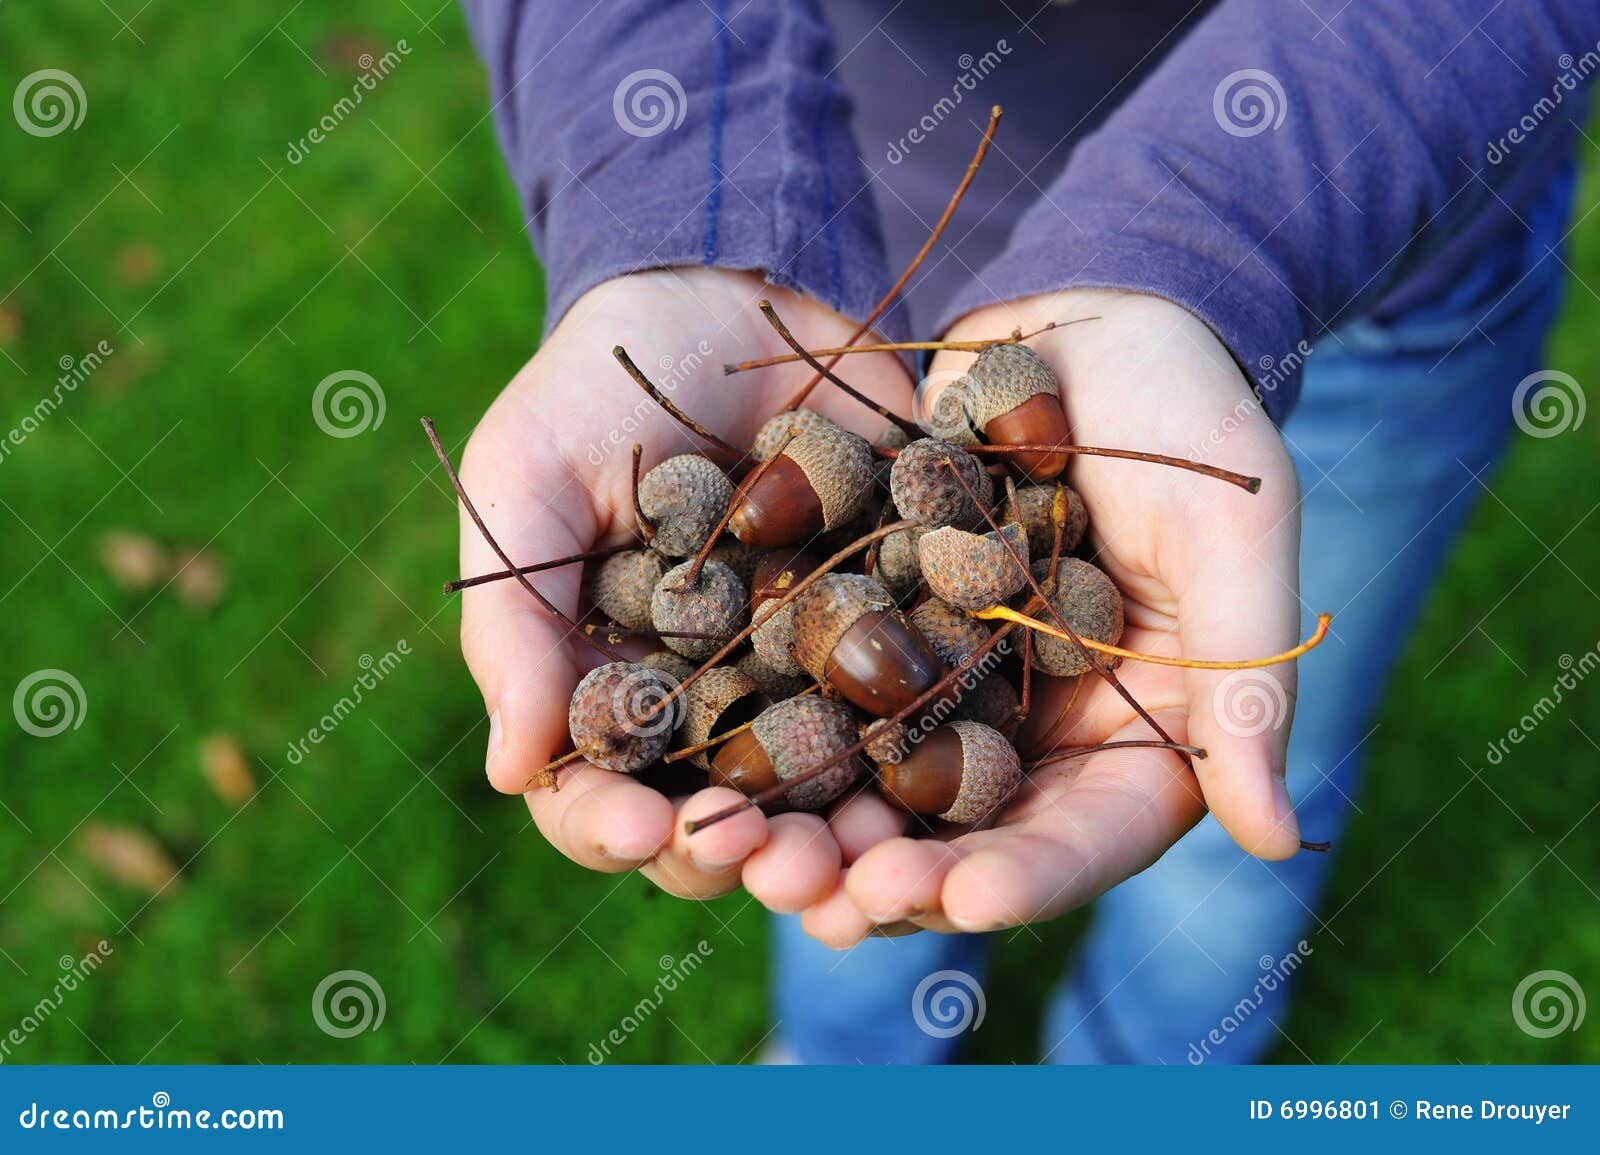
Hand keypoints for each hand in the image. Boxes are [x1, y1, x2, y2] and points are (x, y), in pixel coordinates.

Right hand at [456, 268, 913, 904]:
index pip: (597, 796)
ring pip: (822, 796)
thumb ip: (512, 621)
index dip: (613, 827)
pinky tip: (948, 771)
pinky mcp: (893, 632)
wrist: (729, 291)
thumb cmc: (596, 387)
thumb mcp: (527, 480)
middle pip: (717, 824)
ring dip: (842, 838)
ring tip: (864, 856)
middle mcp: (706, 707)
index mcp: (606, 690)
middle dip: (741, 858)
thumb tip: (510, 773)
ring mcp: (803, 679)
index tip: (643, 826)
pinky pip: (915, 711)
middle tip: (774, 864)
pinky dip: (930, 752)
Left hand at [798, 288, 1306, 945]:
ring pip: (887, 790)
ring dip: (825, 833)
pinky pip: (830, 702)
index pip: (1090, 836)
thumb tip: (1280, 840)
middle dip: (903, 880)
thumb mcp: (1234, 536)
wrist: (1091, 323)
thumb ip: (1246, 680)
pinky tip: (723, 764)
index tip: (963, 899)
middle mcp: (1045, 733)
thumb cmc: (1191, 420)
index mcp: (1146, 735)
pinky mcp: (889, 635)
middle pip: (972, 839)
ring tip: (760, 858)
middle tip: (833, 902)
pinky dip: (783, 737)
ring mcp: (960, 689)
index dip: (1029, 877)